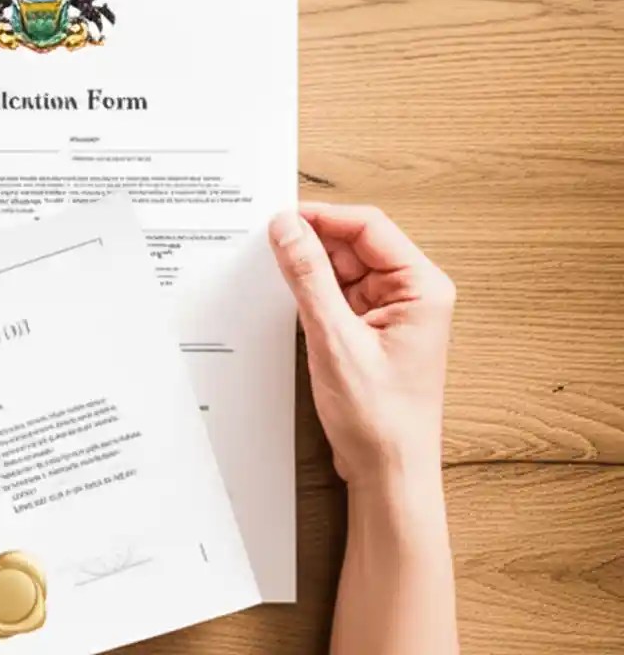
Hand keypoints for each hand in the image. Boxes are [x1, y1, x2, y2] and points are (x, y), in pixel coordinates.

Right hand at [268, 204, 455, 487]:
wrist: (389, 472)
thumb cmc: (380, 417)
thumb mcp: (335, 339)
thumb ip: (308, 278)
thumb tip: (286, 229)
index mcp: (422, 288)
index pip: (369, 227)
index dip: (322, 217)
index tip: (279, 219)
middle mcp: (413, 295)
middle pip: (355, 246)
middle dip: (312, 244)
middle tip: (266, 246)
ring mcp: (393, 314)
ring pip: (343, 271)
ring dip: (310, 272)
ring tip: (275, 279)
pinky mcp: (373, 333)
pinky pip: (339, 297)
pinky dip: (313, 296)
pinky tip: (289, 304)